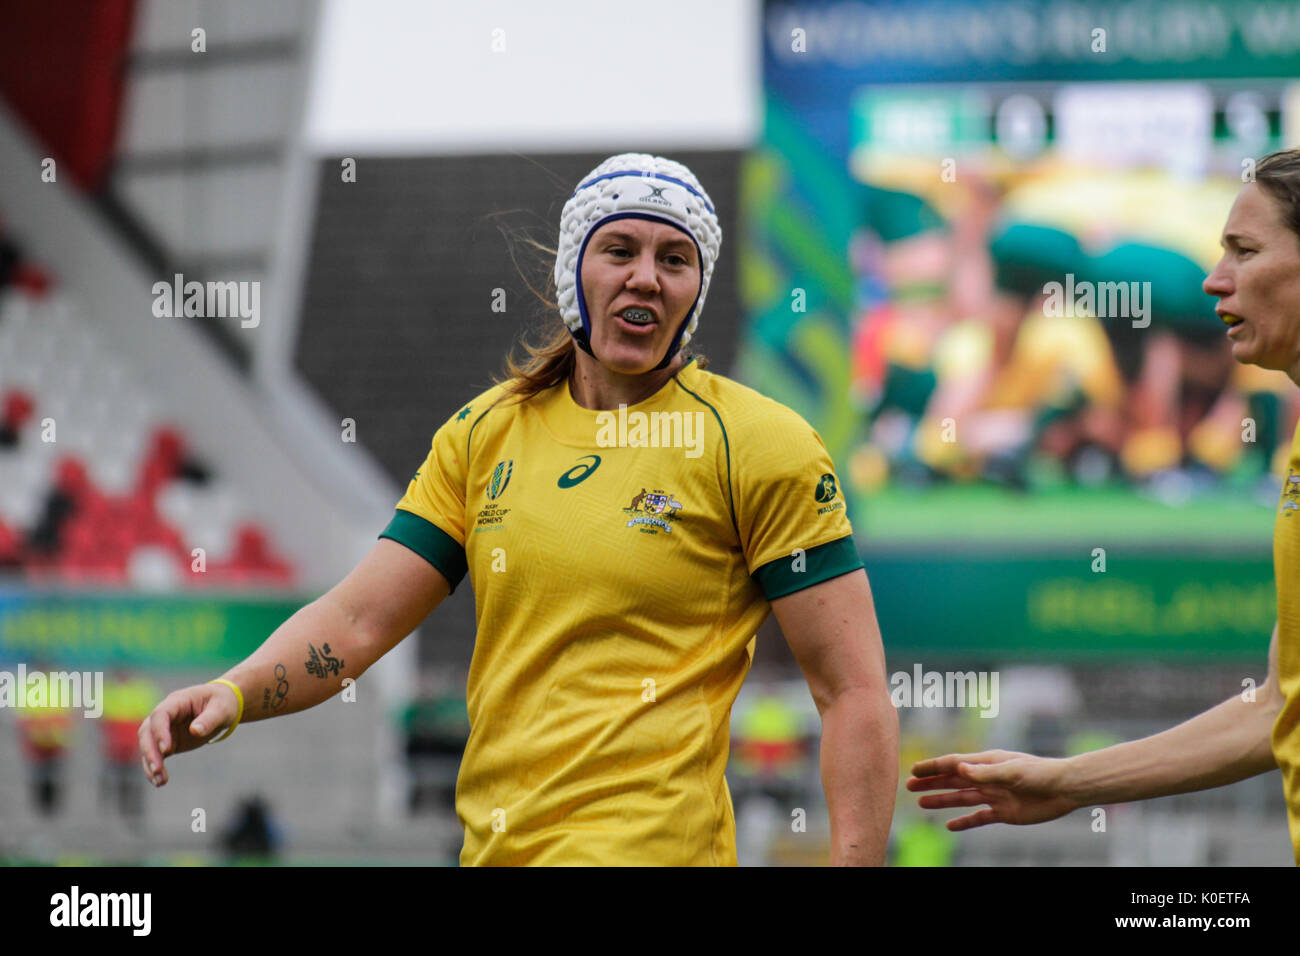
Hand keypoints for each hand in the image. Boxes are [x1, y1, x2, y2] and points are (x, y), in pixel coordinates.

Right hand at [137, 682, 240, 786]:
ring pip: (148, 745)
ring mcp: (164, 729)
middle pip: (147, 732)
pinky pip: (156, 755)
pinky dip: (155, 768)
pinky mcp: (168, 742)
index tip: (166, 750)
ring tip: (160, 781)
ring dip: (151, 763)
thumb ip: (209, 719)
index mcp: (177, 701)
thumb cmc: (222, 703)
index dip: (160, 732)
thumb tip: (195, 731)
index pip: (160, 715)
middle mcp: (166, 715)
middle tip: (157, 769)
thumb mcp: (221, 709)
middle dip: (150, 751)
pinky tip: (160, 781)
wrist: (222, 707)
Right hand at [905, 750, 1079, 830]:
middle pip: (953, 780)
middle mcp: (987, 777)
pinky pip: (979, 817)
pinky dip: (964, 821)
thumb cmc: (1040, 774)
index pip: (953, 764)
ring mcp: (994, 795)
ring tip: (921, 803)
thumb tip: (959, 770)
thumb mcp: (1012, 771)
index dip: (933, 767)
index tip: (913, 769)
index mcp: (986, 763)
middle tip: (909, 785)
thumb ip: (985, 772)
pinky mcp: (1004, 812)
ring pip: (961, 798)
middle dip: (931, 782)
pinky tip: (949, 826)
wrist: (1065, 789)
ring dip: (941, 800)